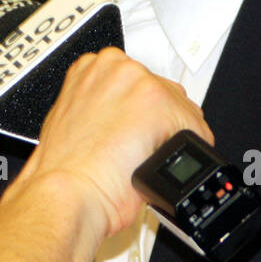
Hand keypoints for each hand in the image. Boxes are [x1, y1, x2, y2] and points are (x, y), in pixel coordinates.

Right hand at [9, 47, 213, 238]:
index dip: (142, 114)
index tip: (137, 129)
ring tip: (144, 159)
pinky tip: (158, 162)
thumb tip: (123, 119)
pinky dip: (185, 150)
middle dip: (159, 123)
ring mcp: (141, 83)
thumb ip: (101, 108)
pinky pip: (195, 128)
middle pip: (162, 92)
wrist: (67, 194)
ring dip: (171, 135)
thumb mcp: (75, 122)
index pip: (138, 82)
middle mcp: (117, 67)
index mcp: (91, 67)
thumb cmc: (65, 172)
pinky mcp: (163, 105)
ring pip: (180, 108)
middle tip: (141, 149)